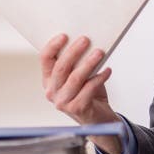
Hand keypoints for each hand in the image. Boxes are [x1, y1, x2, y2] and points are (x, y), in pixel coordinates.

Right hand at [40, 33, 123, 153]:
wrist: (98, 117)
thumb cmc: (88, 92)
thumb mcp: (78, 75)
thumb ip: (77, 62)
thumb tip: (85, 41)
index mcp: (49, 80)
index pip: (45, 59)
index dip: (53, 46)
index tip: (65, 35)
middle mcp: (52, 91)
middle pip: (61, 67)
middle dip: (74, 52)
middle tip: (86, 40)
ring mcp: (63, 102)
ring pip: (75, 78)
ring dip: (88, 63)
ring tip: (100, 52)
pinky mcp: (77, 109)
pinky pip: (89, 89)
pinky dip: (99, 78)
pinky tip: (108, 70)